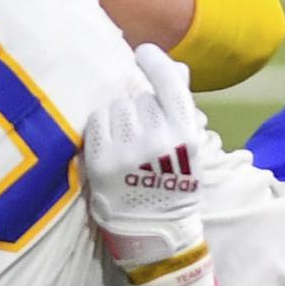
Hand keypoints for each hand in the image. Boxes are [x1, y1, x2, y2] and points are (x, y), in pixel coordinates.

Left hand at [81, 45, 223, 285]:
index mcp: (185, 135)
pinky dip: (102, 128)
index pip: (169, 84)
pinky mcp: (100, 161)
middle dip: (139, 107)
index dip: (155, 63)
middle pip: (139, 98)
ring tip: (127, 142)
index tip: (144, 53)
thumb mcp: (188, 149)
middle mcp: (157, 140)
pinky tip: (110, 145)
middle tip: (143, 132)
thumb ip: (179, 107)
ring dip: (120, 116)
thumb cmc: (173, 186)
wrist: (154, 233)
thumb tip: (175, 67)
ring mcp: (127, 150)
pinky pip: (96, 123)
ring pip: (117, 107)